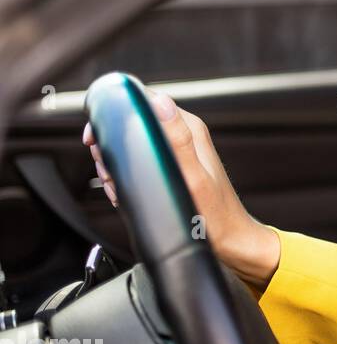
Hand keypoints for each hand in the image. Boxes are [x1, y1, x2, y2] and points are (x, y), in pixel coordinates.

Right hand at [82, 89, 280, 288]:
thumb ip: (177, 138)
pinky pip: (135, 166)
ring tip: (122, 191)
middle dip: (111, 149)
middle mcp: (181, 136)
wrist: (230, 243)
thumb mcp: (192, 177)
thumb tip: (160, 101)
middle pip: (129, 124)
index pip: (142, 100)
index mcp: (188, 129)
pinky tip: (128, 197)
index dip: (113, 114)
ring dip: (115, 169)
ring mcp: (175, 153)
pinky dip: (126, 181)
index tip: (99, 140)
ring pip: (128, 147)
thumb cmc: (215, 217)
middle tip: (114, 176)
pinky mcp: (169, 169)